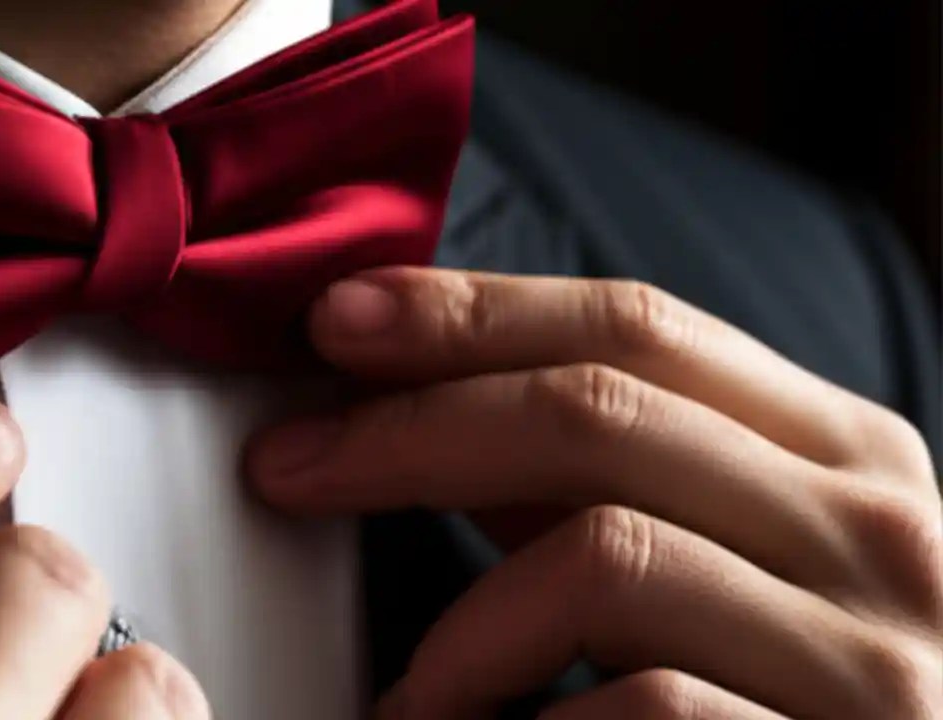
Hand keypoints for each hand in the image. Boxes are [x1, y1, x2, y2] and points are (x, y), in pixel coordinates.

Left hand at [246, 268, 940, 718]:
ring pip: (606, 557)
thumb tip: (417, 393)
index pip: (636, 325)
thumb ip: (601, 476)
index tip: (338, 321)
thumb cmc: (780, 692)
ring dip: (461, 635)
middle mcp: (878, 531)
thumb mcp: (710, 553)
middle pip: (600, 413)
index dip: (470, 313)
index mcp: (842, 452)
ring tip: (414, 700)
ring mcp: (874, 656)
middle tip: (288, 465)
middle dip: (410, 430)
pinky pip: (641, 707)